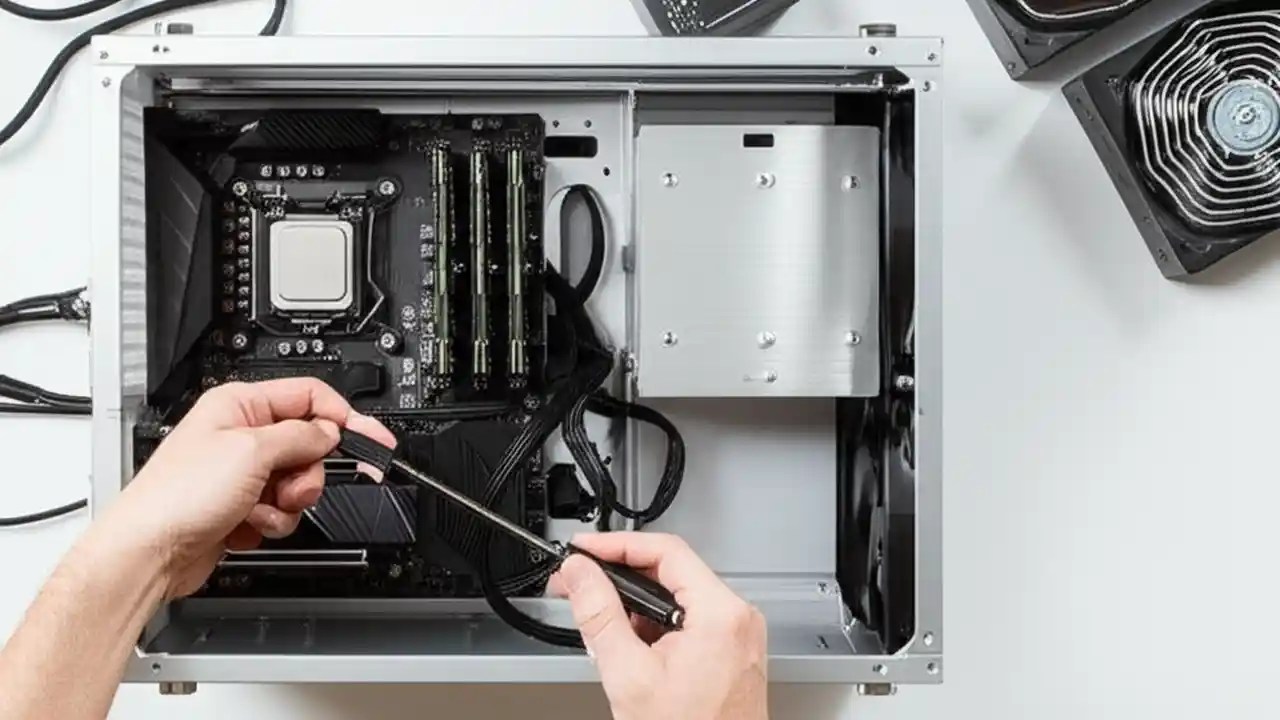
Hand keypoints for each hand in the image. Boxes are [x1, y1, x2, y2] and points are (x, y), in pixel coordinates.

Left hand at [98, 378, 394, 598]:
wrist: (150, 553)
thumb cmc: (178, 496)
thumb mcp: (252, 451)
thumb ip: (301, 435)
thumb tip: (330, 432)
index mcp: (240, 405)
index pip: (310, 397)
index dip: (344, 418)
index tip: (374, 440)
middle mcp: (242, 435)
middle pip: (309, 444)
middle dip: (308, 473)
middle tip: (293, 487)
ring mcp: (242, 473)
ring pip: (299, 482)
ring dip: (288, 503)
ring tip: (260, 509)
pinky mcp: (242, 506)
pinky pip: (282, 510)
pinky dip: (271, 522)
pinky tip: (246, 524)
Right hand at [551, 533, 767, 719]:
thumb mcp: (628, 674)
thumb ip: (599, 614)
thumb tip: (579, 573)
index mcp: (721, 615)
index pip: (665, 550)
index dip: (616, 545)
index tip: (584, 551)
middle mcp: (738, 620)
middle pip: (672, 571)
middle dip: (620, 577)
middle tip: (578, 583)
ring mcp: (740, 637)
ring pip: (679, 597)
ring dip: (635, 605)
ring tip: (600, 626)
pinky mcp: (733, 654)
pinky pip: (691, 621)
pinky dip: (656, 627)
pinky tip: (630, 648)